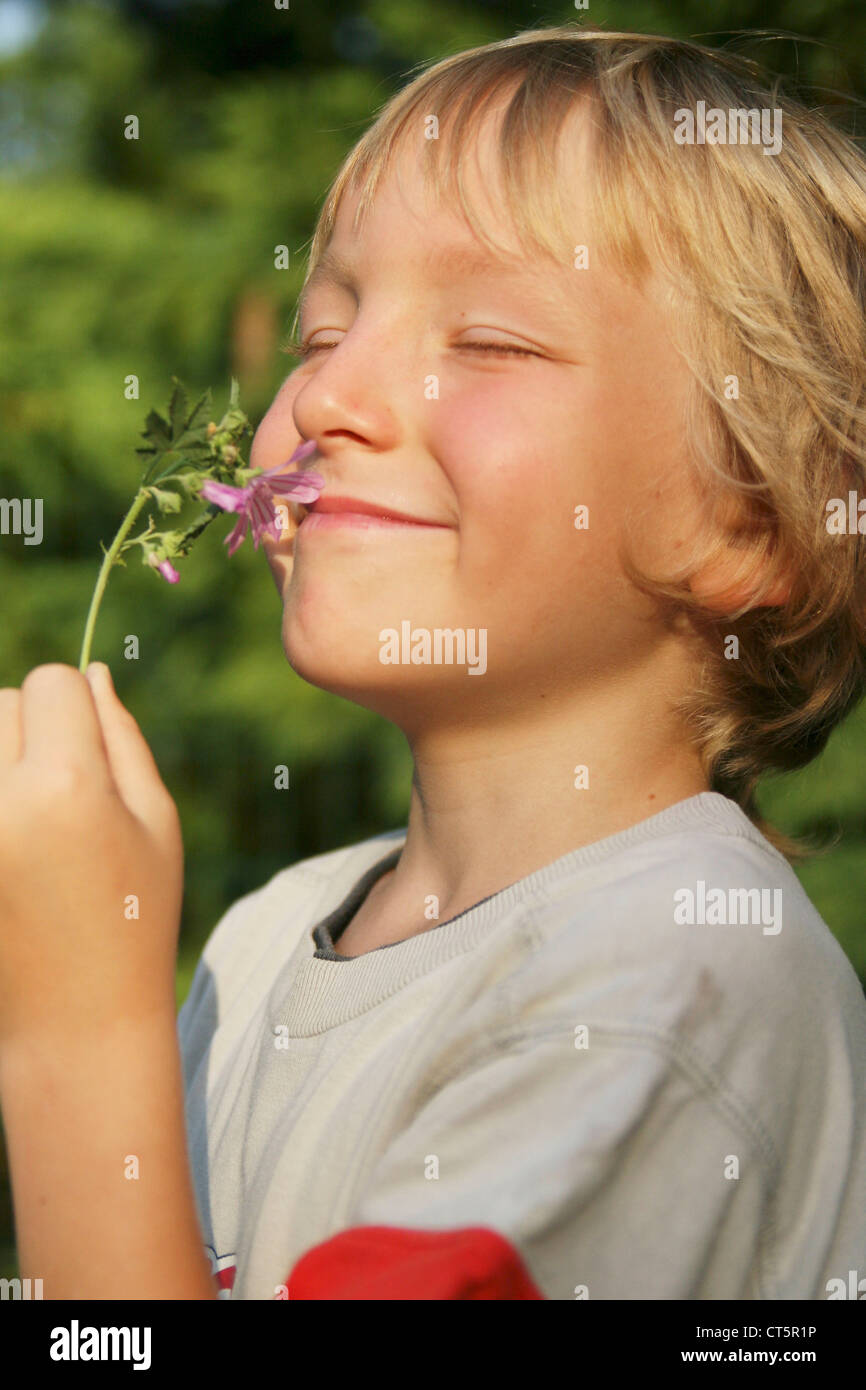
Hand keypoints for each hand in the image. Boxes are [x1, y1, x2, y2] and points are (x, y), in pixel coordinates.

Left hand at [0, 663, 182, 1050]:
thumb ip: (123, 738)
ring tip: (30, 817)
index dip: (77, 707)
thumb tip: (93, 673)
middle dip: (33, 726)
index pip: (52, 681)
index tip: (91, 752)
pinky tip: (16, 845)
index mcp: (66, 786)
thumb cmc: (135, 918)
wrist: (75, 1022)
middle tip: (63, 792)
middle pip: (2, 702)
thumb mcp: (156, 823)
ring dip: (1, 758)